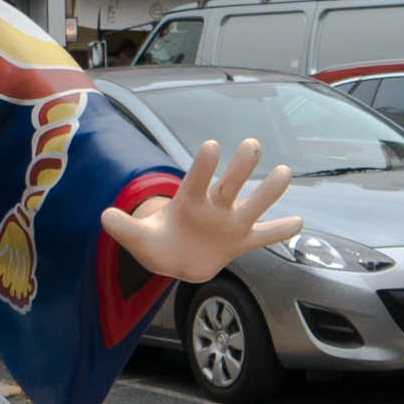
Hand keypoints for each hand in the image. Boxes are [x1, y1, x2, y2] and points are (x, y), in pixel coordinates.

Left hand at [104, 138, 299, 288]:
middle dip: (240, 166)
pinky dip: (280, 230)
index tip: (212, 145)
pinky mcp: (240, 242)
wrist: (175, 259)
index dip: (203, 166)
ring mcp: (229, 223)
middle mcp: (213, 207)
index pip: (196, 180)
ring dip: (268, 191)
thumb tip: (104, 216)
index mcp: (188, 202)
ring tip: (284, 172)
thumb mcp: (138, 239)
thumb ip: (124, 228)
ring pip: (253, 205)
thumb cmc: (158, 244)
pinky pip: (264, 236)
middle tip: (253, 144)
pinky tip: (300, 221)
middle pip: (230, 184)